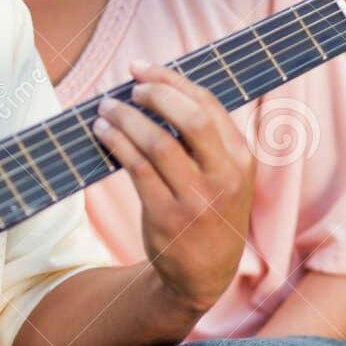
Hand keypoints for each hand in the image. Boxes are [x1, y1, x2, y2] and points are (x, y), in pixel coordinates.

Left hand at [92, 62, 253, 315]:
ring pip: (157, 142)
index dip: (172, 81)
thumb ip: (208, 140)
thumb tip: (161, 89)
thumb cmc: (208, 214)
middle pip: (189, 118)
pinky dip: (117, 143)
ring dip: (126, 118)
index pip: (208, 106)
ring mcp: (196, 199)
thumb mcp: (226, 178)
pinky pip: (137, 168)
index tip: (143, 69)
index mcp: (242, 160)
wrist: (203, 275)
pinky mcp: (167, 216)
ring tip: (106, 109)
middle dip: (155, 94)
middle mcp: (224, 177)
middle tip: (129, 88)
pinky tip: (103, 133)